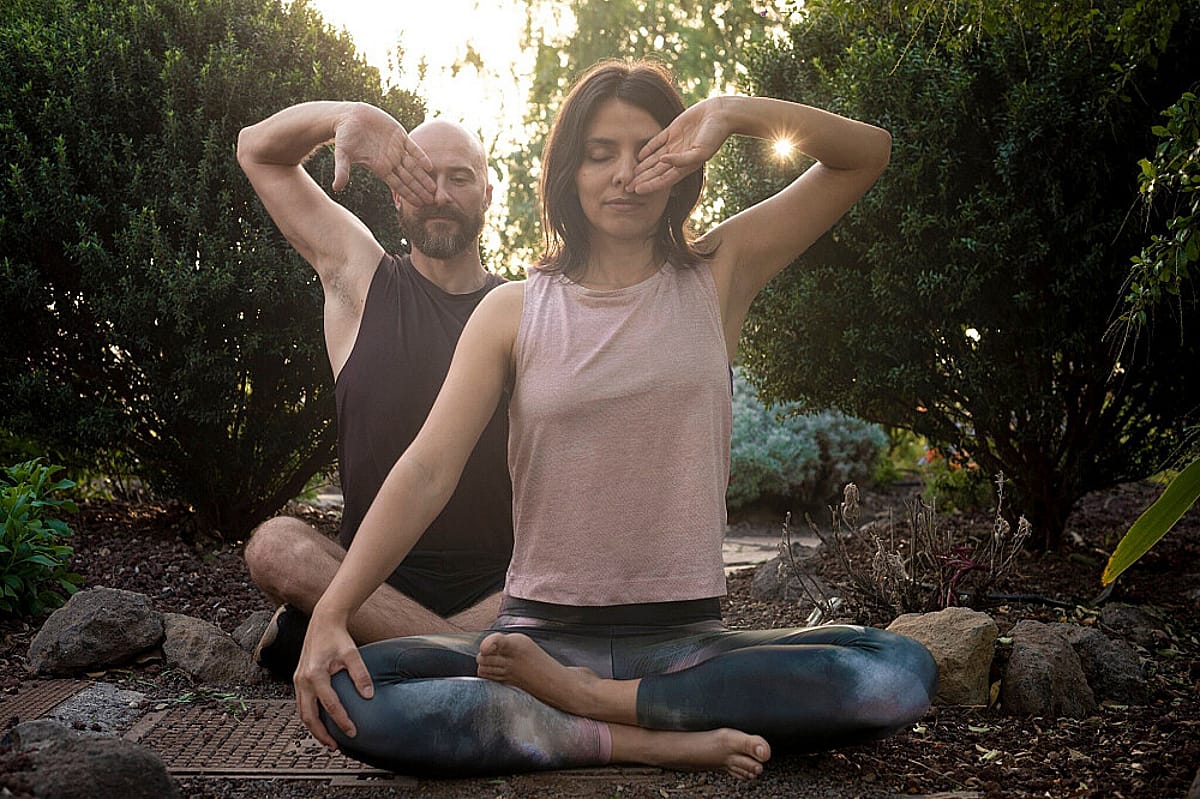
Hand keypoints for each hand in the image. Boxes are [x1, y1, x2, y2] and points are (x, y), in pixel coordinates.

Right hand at [293, 614, 374, 749]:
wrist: (323, 622)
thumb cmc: (337, 637)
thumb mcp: (352, 654)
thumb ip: (360, 675)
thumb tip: (369, 696)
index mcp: (315, 674)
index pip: (329, 705)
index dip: (342, 721)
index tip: (353, 731)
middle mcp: (302, 680)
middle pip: (309, 716)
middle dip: (321, 734)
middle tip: (336, 746)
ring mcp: (298, 681)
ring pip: (302, 713)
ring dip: (314, 728)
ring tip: (328, 740)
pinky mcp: (298, 680)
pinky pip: (302, 704)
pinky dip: (310, 717)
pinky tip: (322, 723)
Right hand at [330, 103, 436, 205]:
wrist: (349, 117)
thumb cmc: (344, 137)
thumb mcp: (342, 155)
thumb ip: (342, 171)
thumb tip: (336, 188)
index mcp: (380, 167)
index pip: (398, 185)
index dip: (409, 195)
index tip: (419, 205)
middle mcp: (390, 160)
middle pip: (409, 178)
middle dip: (420, 190)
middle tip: (432, 202)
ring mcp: (396, 148)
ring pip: (414, 166)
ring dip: (424, 177)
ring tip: (434, 189)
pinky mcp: (399, 135)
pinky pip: (413, 148)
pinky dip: (421, 156)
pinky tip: (429, 166)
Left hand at [631, 98, 730, 194]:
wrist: (721, 114)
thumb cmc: (715, 135)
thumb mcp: (701, 151)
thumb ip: (682, 159)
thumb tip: (663, 161)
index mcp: (686, 166)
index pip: (663, 180)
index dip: (649, 186)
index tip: (636, 190)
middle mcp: (679, 157)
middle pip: (656, 172)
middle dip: (642, 180)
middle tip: (627, 187)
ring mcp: (675, 144)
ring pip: (654, 159)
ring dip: (643, 167)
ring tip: (629, 174)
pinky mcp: (673, 131)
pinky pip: (657, 142)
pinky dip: (648, 149)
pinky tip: (639, 155)